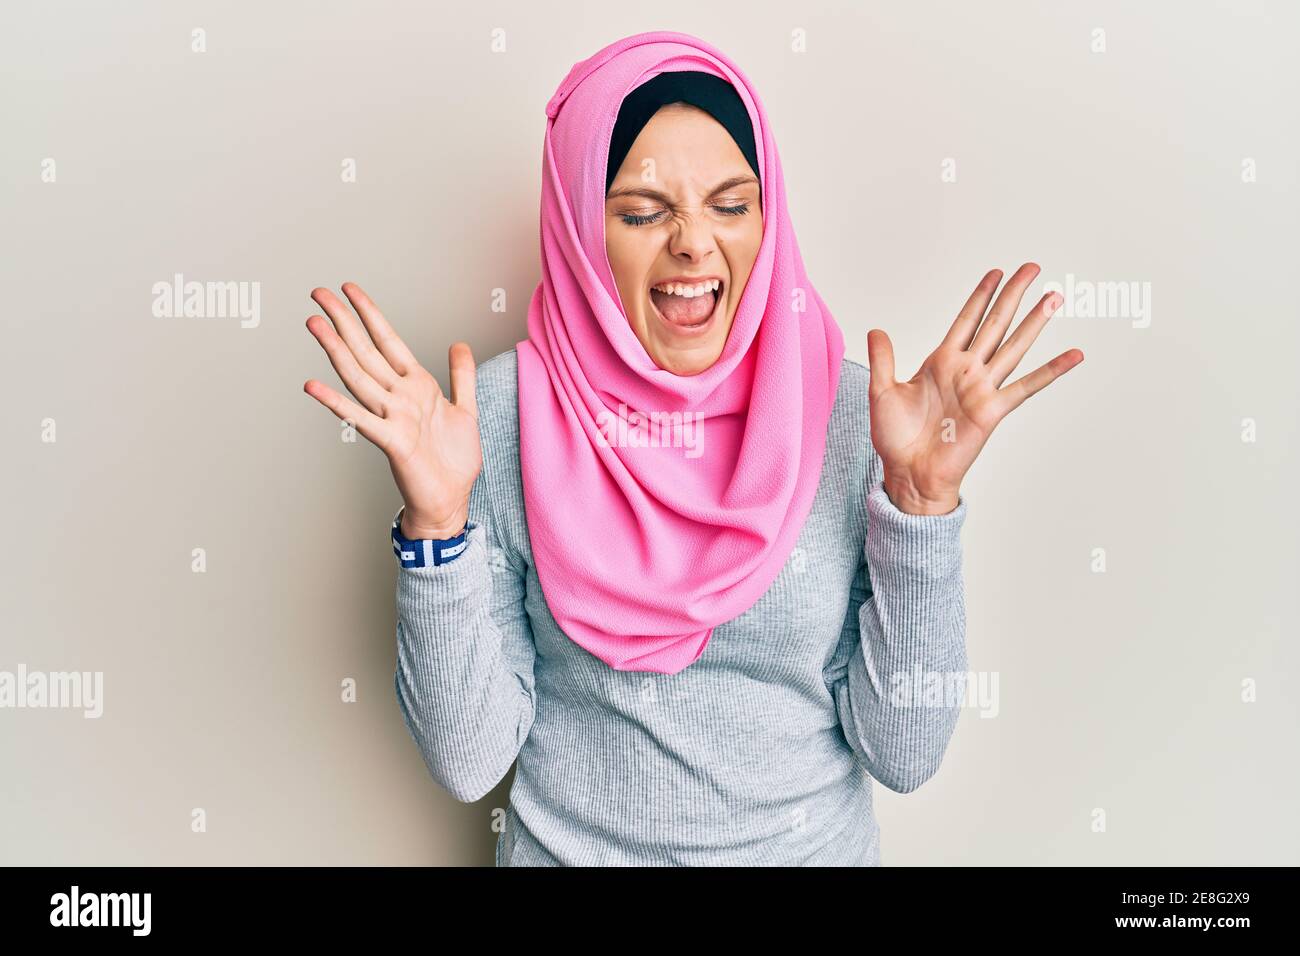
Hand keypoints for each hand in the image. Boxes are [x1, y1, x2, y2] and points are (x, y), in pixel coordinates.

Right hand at [302, 282, 481, 538]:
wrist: (451, 500)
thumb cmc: (453, 461)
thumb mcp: (466, 410)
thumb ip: (462, 376)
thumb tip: (459, 343)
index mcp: (416, 386)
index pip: (388, 341)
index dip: (370, 314)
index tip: (349, 290)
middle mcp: (399, 397)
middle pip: (366, 351)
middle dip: (343, 321)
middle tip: (317, 293)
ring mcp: (392, 417)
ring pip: (359, 376)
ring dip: (336, 350)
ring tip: (314, 324)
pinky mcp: (391, 441)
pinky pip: (360, 418)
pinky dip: (336, 403)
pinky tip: (313, 386)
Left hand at [866, 262, 1083, 514]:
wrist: (907, 473)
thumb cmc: (895, 439)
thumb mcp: (881, 392)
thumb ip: (883, 359)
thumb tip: (875, 331)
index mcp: (941, 363)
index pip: (966, 320)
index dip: (981, 296)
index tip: (996, 273)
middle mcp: (966, 371)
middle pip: (995, 323)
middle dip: (1013, 295)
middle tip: (1031, 268)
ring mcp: (981, 389)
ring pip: (1013, 346)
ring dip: (1034, 321)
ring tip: (1054, 297)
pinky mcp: (992, 410)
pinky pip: (1027, 386)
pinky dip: (1051, 370)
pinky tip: (1073, 355)